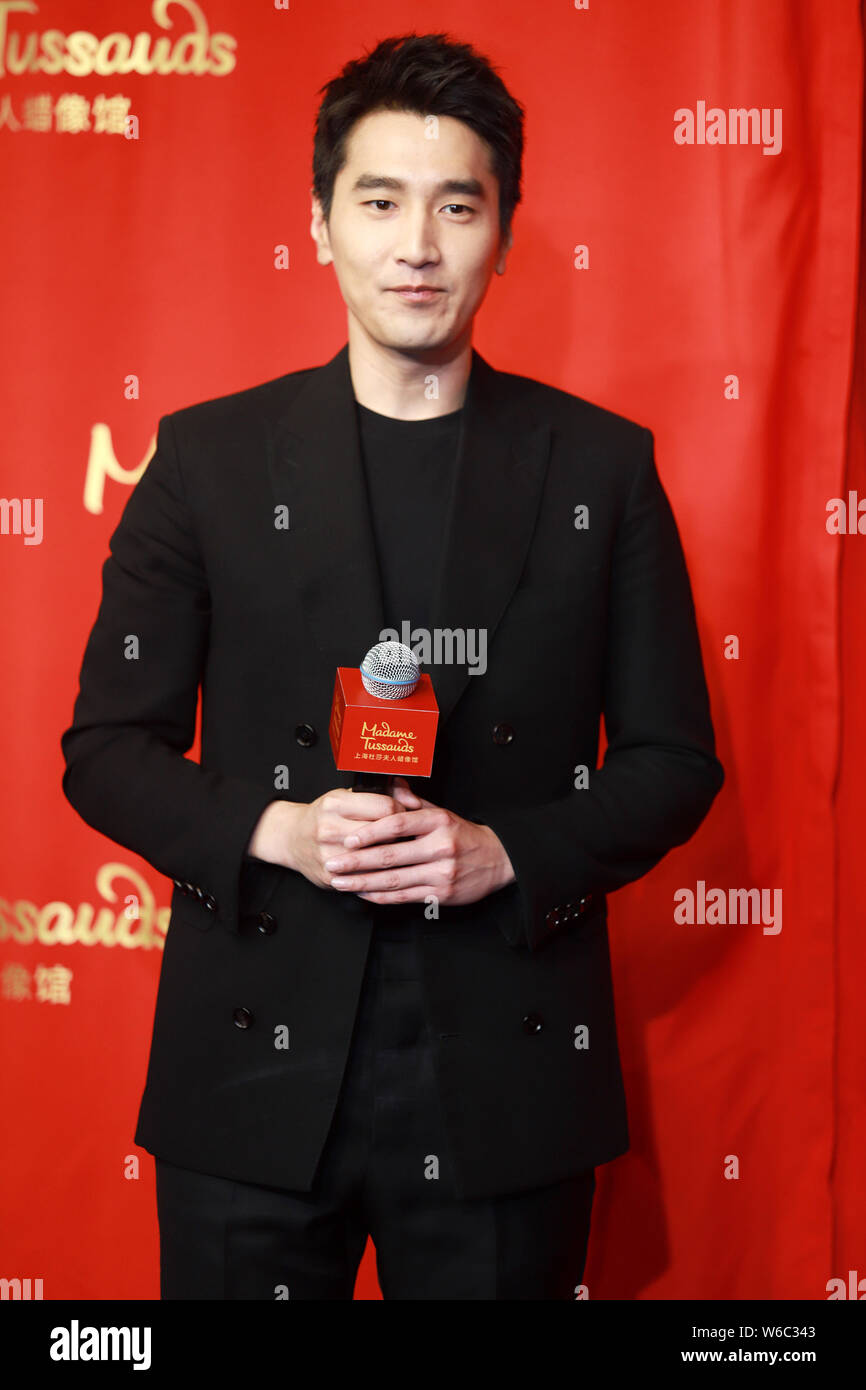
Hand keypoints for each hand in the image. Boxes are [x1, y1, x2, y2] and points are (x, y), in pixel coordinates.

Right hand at [245, 782, 422, 890]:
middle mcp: (329, 828)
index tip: (401, 815)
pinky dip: (377, 874)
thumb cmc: (325, 815)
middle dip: (398, 835)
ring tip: (391, 850)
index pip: (385, 807)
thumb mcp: (349, 795)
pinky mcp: (329, 876)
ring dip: (389, 856)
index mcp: (335, 803)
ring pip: (377, 859)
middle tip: (400, 835)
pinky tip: (380, 868)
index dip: (400, 811)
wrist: (292, 838)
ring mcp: (328, 854)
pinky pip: (365, 878)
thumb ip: (384, 792)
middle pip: (383, 834)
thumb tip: (413, 800)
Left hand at [324, 777, 515, 906]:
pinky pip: (404, 897)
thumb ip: (413, 802)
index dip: (370, 833)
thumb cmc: (463, 835)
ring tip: (340, 882)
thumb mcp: (442, 812)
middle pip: (391, 856)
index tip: (348, 840)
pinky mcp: (442, 894)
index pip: (398, 825)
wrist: (498, 860)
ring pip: (394, 880)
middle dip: (357, 862)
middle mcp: (440, 846)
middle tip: (333, 864)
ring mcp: (442, 872)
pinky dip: (380, 897)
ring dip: (363, 882)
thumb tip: (391, 783)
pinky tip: (363, 893)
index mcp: (438, 822)